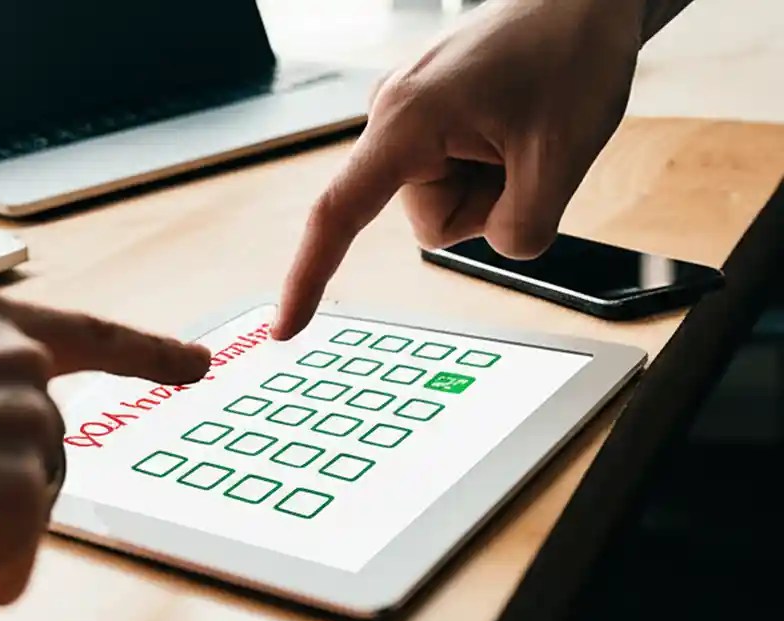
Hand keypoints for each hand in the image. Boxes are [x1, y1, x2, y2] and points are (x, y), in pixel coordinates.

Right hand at [274, 0, 647, 338]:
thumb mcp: (563, 159)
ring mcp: (409, 110)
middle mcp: (391, 113)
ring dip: (491, 183)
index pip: (338, 213)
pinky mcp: (429, 111)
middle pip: (427, 218)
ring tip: (524, 130)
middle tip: (528, 152)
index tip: (284, 328)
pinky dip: (489, 164)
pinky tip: (515, 122)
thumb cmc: (571, 57)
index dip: (308, 276)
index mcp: (406, 122)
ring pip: (444, 197)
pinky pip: (451, 168)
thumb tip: (500, 243)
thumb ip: (521, 230)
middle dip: (483, 205)